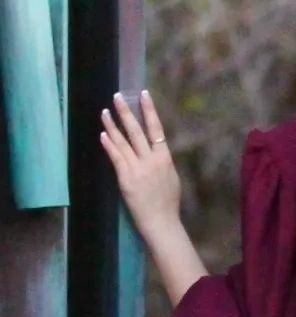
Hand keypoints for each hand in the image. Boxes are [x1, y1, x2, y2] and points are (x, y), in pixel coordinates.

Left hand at [99, 90, 206, 305]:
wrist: (161, 222)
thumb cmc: (168, 204)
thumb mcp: (171, 178)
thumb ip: (162, 163)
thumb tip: (156, 151)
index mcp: (165, 158)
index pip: (156, 128)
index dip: (149, 110)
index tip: (143, 94)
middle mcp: (151, 160)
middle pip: (137, 130)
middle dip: (126, 111)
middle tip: (117, 96)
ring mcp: (138, 168)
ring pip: (124, 141)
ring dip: (113, 125)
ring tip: (105, 111)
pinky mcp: (126, 178)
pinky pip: (116, 157)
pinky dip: (109, 144)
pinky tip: (103, 134)